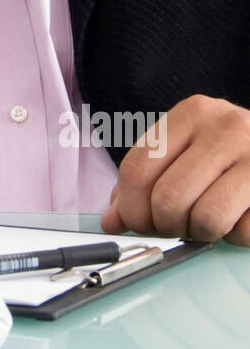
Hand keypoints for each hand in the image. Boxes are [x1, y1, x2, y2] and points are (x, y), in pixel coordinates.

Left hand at [100, 94, 249, 245]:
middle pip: (167, 199)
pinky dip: (237, 235)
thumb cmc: (234, 155)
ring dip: (202, 234)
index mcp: (193, 113)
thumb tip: (112, 220)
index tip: (138, 224)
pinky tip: (242, 216)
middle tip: (179, 224)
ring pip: (204, 219)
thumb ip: (145, 181)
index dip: (131, 210)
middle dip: (167, 226)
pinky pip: (242, 231)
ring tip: (211, 219)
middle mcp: (227, 127)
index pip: (137, 169)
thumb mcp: (188, 152)